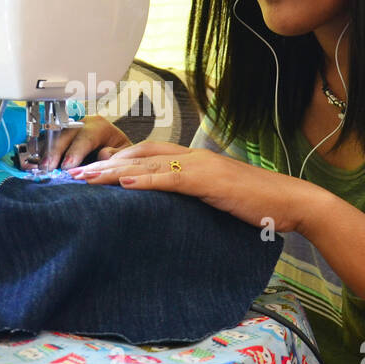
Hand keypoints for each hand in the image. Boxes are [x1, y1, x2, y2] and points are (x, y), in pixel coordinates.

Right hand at [37, 114, 133, 170]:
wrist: (114, 153)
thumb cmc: (119, 154)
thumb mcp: (125, 154)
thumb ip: (116, 155)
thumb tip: (103, 155)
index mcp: (99, 126)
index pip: (86, 136)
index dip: (76, 151)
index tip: (68, 165)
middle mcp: (81, 124)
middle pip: (64, 133)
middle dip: (55, 151)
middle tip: (48, 167)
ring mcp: (66, 130)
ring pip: (52, 136)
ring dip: (44, 152)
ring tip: (38, 167)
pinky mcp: (57, 139)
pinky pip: (45, 143)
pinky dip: (40, 154)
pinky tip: (33, 164)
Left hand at [68, 141, 324, 234]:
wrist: (291, 203)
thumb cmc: (256, 205)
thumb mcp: (215, 200)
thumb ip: (190, 198)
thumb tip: (165, 210)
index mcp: (193, 160)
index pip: (146, 153)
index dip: (115, 160)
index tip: (88, 171)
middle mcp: (193, 157)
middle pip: (139, 153)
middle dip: (104, 162)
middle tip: (73, 174)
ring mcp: (201, 166)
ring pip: (148, 163)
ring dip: (113, 170)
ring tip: (85, 179)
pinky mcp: (210, 181)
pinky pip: (171, 178)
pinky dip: (145, 179)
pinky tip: (123, 183)